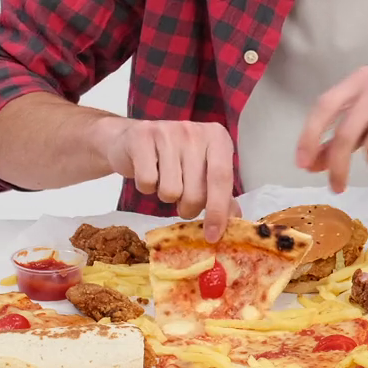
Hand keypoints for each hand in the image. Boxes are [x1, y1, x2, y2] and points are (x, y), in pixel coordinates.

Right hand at [98, 119, 239, 239]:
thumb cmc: (175, 158)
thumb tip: (236, 221)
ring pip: (170, 191)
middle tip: (182, 199)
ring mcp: (167, 132)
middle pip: (196, 192)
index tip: (212, 236)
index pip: (222, 178)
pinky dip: (146, 187)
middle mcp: (194, 131)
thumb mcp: (203, 170)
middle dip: (188, 208)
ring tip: (163, 180)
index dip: (218, 211)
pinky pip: (147, 182)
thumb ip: (221, 194)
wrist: (132, 139)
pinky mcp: (142, 137)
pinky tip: (148, 173)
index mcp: (217, 137)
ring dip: (166, 196)